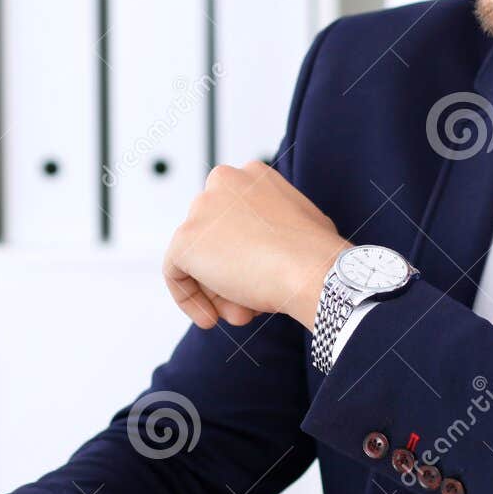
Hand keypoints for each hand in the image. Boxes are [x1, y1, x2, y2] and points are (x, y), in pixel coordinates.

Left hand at [163, 162, 349, 330]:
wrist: (313, 269)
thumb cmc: (317, 253)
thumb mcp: (302, 223)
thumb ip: (274, 224)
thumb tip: (267, 247)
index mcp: (251, 175)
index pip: (232, 217)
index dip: (243, 253)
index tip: (254, 278)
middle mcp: (222, 182)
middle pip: (213, 238)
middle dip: (230, 276)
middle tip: (248, 305)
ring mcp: (201, 210)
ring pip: (198, 258)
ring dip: (219, 292)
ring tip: (244, 314)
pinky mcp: (185, 240)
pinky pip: (175, 273)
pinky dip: (189, 298)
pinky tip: (210, 318)